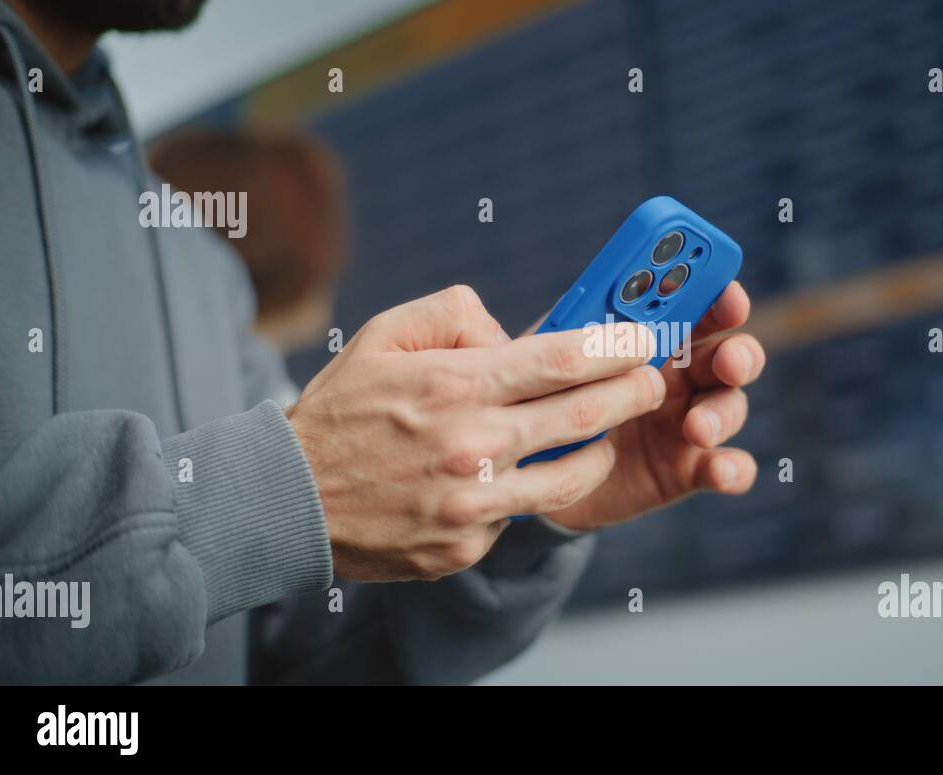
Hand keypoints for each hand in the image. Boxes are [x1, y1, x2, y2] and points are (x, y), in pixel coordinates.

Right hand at [288, 285, 663, 581]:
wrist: (288, 497)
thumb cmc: (342, 407)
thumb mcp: (385, 334)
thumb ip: (456, 316)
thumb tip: (512, 335)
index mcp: (456, 385)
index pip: (563, 359)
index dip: (618, 348)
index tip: (647, 340)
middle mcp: (472, 445)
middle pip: (586, 416)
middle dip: (635, 393)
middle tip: (654, 382)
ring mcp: (472, 504)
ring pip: (572, 476)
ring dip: (600, 450)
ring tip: (602, 434)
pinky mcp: (465, 545)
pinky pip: (520, 512)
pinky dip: (527, 490)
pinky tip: (514, 474)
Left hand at [541, 281, 764, 530]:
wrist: (540, 474)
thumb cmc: (543, 399)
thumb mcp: (535, 362)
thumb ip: (529, 335)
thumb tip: (474, 309)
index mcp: (653, 335)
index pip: (697, 304)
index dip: (718, 294)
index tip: (727, 294)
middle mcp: (681, 373)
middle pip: (730, 353)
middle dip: (737, 353)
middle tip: (726, 362)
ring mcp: (690, 421)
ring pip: (731, 407)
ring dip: (723, 412)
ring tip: (697, 428)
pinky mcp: (688, 468)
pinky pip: (728, 466)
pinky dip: (733, 468)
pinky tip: (721, 472)